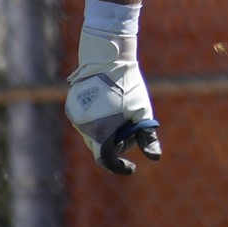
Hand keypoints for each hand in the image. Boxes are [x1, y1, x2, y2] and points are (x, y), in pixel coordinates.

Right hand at [65, 18, 160, 174]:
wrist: (108, 58)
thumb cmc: (128, 86)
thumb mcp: (142, 112)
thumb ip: (146, 137)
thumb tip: (155, 157)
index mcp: (100, 132)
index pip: (106, 161)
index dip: (119, 167)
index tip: (132, 168)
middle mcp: (83, 127)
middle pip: (100, 148)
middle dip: (116, 145)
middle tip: (131, 127)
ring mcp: (75, 117)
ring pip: (91, 136)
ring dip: (105, 133)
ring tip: (120, 113)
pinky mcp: (71, 107)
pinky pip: (85, 122)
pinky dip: (96, 122)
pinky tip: (109, 106)